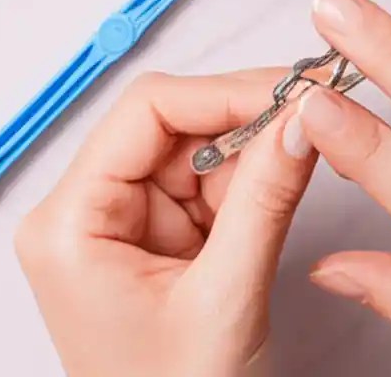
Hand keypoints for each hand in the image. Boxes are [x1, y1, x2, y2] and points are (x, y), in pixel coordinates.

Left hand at [14, 68, 316, 376]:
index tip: (294, 93)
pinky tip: (285, 189)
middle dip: (249, 121)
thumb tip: (304, 120)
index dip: (225, 93)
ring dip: (259, 155)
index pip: (146, 113)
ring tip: (310, 160)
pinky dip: (256, 183)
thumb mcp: (227, 298)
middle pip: (176, 124)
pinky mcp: (163, 239)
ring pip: (203, 150)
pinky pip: (215, 184)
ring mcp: (127, 225)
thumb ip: (267, 199)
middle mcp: (89, 215)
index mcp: (72, 225)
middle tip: (319, 112)